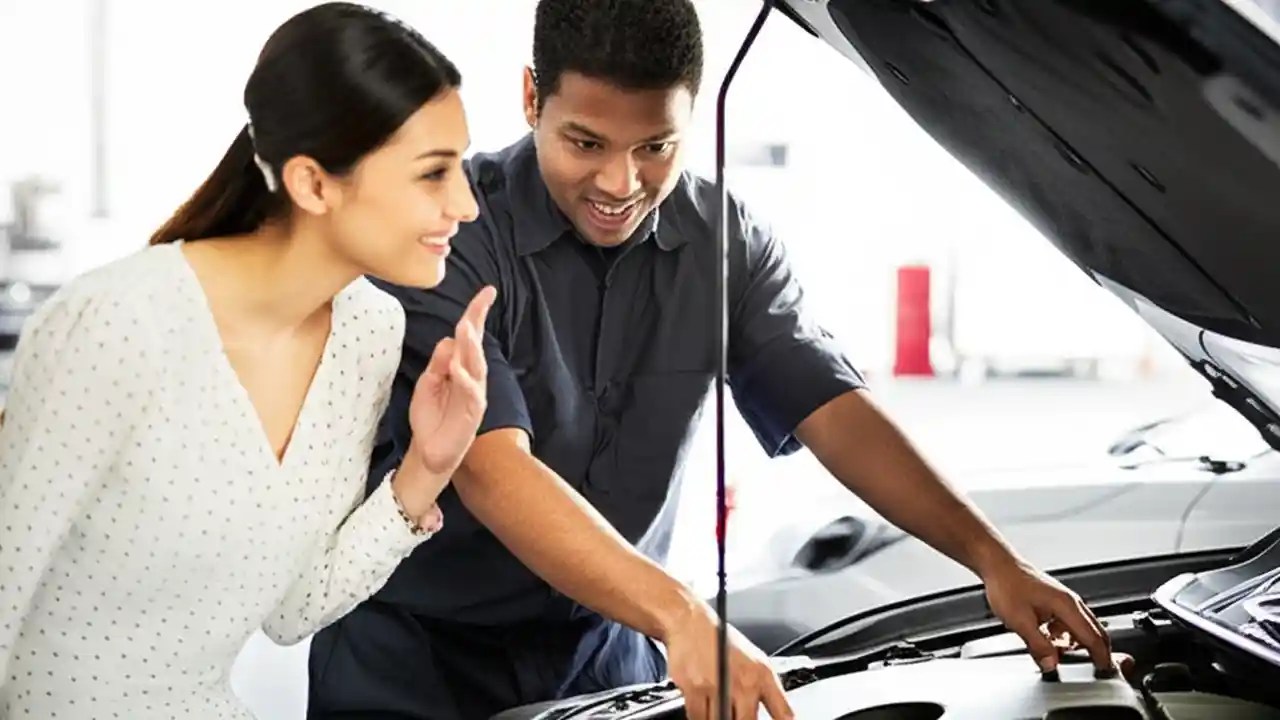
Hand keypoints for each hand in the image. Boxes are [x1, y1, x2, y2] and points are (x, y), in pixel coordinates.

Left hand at [407, 286, 496, 475]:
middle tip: (480, 303)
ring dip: (471, 347)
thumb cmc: (430, 416)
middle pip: (477, 346)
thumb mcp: (428, 382)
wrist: (429, 450)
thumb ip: (438, 362)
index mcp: (461, 366)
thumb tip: (450, 340)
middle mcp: (472, 377)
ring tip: (466, 328)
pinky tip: (457, 369)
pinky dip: (464, 380)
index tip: (488, 292)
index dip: (477, 313)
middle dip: (478, 324)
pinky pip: (470, 393)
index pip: (470, 336)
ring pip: (476, 366)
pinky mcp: (473, 413)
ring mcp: (474, 395)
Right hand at [663, 604, 793, 719]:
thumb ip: (765, 690)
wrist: (691, 623)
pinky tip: (702, 706)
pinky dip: (700, 716)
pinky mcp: (695, 689)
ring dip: (718, 717)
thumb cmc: (721, 642)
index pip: (783, 712)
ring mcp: (719, 686)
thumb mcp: (754, 661)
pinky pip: (698, 717)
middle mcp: (744, 681)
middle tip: (734, 713)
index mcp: (763, 675)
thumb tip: (777, 716)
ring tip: (718, 706)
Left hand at [982, 557, 1112, 672]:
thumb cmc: (1007, 585)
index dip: (1101, 657)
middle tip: (1097, 668)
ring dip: (1077, 643)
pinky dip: (1065, 634)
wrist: (997, 564)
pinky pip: (1068, 621)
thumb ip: (1038, 645)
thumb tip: (1051, 664)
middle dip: (1097, 651)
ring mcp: (1063, 599)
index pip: (1093, 637)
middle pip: (1094, 630)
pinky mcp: (1053, 599)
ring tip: (1064, 655)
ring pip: (1081, 626)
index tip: (1106, 671)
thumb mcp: (1020, 621)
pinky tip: (1050, 639)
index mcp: (1067, 606)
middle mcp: (1070, 601)